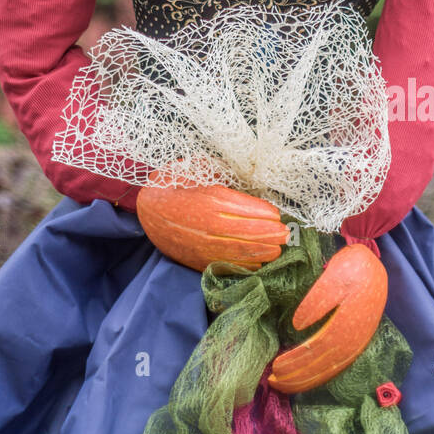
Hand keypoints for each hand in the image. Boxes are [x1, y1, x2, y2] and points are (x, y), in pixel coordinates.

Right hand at [137, 176, 288, 271]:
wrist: (148, 209)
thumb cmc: (175, 184)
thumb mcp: (199, 168)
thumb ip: (222, 172)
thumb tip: (248, 175)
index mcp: (211, 199)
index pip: (248, 209)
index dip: (266, 213)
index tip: (277, 214)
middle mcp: (211, 224)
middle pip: (250, 232)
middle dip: (271, 234)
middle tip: (285, 234)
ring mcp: (205, 245)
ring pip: (242, 251)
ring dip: (264, 251)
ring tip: (278, 249)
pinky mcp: (199, 259)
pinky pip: (228, 264)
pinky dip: (247, 265)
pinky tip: (260, 262)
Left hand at [268, 242, 387, 393]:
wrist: (375, 267)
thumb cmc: (351, 269)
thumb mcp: (334, 277)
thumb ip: (318, 301)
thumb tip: (298, 326)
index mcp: (346, 323)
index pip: (316, 350)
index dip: (296, 361)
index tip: (275, 367)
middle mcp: (352, 340)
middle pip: (321, 365)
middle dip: (297, 376)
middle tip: (272, 381)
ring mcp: (356, 344)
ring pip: (329, 369)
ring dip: (306, 380)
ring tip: (283, 384)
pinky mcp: (355, 343)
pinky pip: (337, 366)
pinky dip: (320, 375)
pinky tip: (306, 379)